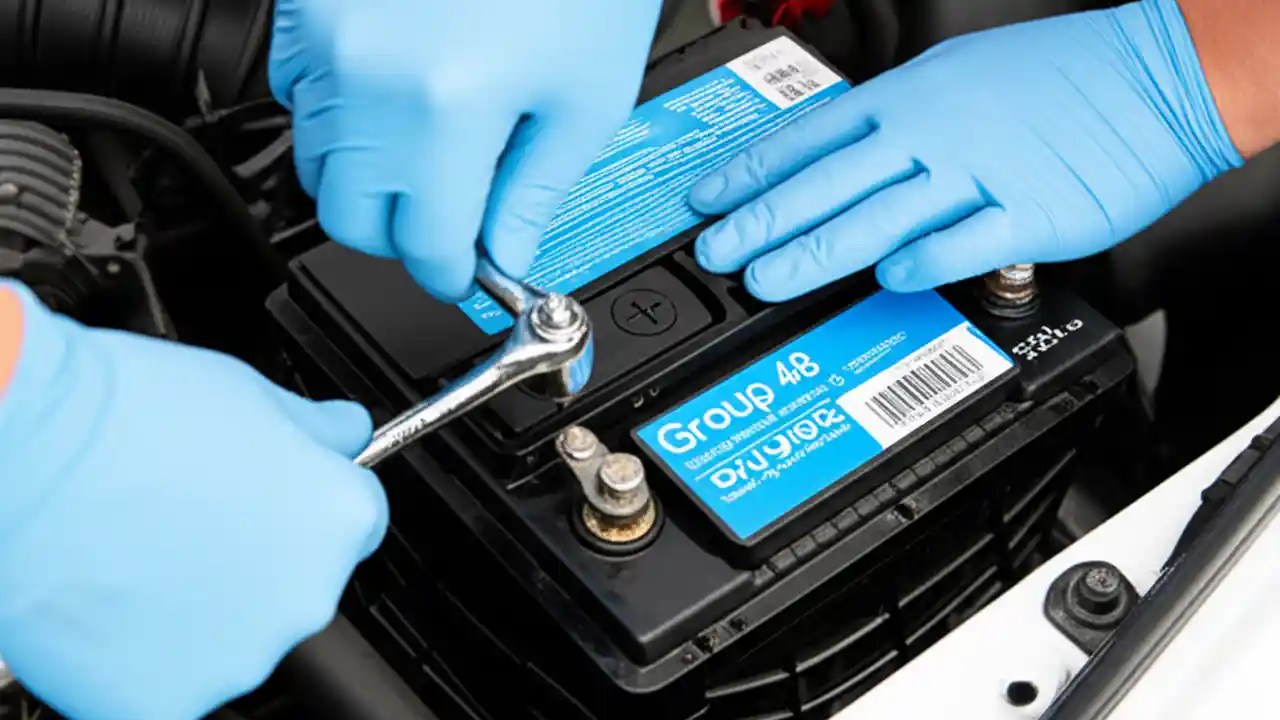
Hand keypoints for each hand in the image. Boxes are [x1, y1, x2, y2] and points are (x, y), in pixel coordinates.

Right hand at [0, 283, 386, 719]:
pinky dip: (144, 658)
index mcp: (338, 518)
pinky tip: (112, 605)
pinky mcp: (167, 702)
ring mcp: (238, 656)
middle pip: (295, 584)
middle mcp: (306, 595)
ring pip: (234, 638)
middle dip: (252, 558)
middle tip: (186, 522)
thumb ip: (316, 430)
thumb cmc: (123, 414)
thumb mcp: (250, 391)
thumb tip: (345, 432)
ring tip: (139, 556)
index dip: (300, 503)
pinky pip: (171, 686)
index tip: (263, 496)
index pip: (352, 520)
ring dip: (201, 610)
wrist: (24, 450)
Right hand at [269, 0, 661, 300]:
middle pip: (351, 217)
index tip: (468, 272)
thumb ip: (537, 193)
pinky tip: (397, 88)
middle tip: (451, 216)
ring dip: (370, 178)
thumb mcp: (588, 98)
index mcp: (448, 112)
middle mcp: (369, 78)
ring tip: (432, 144)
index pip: (424, 245)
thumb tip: (505, 255)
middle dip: (403, 234)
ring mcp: (328, 36)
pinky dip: (341, 112)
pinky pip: (299, 91)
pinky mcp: (308, 6)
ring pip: (317, 161)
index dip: (452, 274)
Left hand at [690, 0, 1242, 299]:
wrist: (1157, 79)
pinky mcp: (1027, 213)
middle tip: (716, 253)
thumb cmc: (1058, 78)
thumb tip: (838, 164)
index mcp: (909, 97)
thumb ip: (896, 126)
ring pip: (876, 217)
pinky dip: (918, 265)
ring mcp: (977, 172)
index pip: (809, 137)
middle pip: (827, 182)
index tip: (708, 201)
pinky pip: (960, 244)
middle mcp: (932, 131)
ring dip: (812, 252)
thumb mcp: (956, 77)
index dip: (751, 172)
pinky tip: (882, 284)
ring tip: (764, 280)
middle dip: (762, 221)